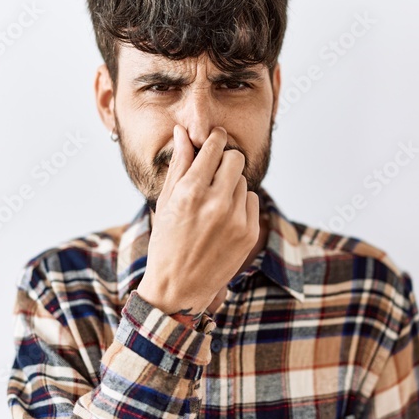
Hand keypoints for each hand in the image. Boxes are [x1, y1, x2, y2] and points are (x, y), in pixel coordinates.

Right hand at [136, 125, 258, 318]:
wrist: (179, 287)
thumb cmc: (167, 242)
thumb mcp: (166, 201)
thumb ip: (179, 164)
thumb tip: (183, 132)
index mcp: (190, 192)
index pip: (214, 147)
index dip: (215, 139)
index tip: (215, 138)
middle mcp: (216, 203)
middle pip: (235, 159)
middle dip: (225, 161)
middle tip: (214, 172)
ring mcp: (236, 220)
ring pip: (243, 181)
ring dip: (231, 185)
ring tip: (213, 204)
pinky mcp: (249, 233)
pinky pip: (251, 201)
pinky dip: (240, 204)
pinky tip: (224, 219)